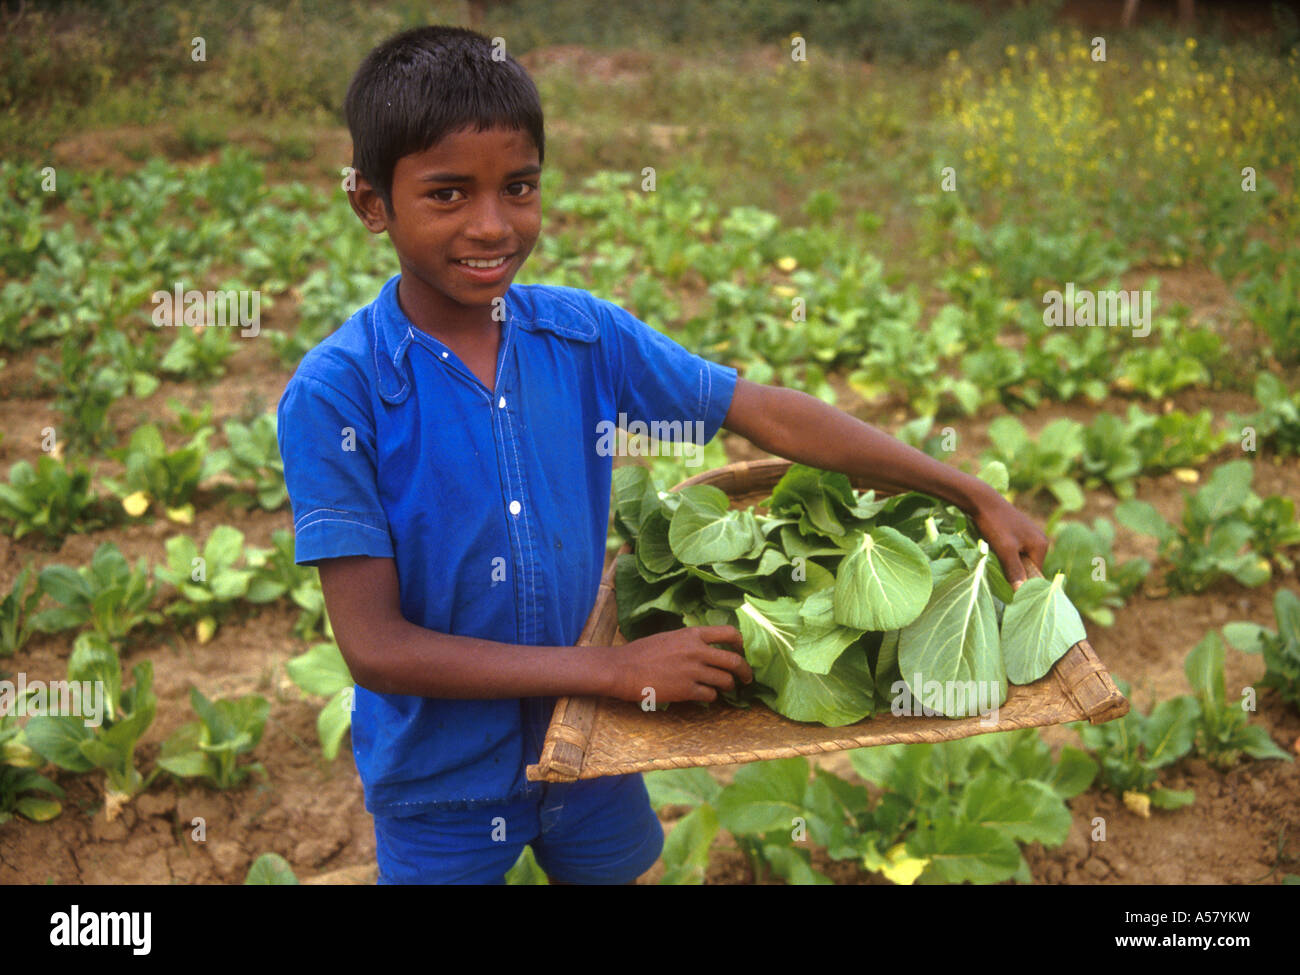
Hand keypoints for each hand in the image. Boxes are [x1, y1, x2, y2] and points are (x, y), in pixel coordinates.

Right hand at [607, 626, 752, 703]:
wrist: (623, 669)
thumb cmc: (642, 652)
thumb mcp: (669, 637)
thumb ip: (690, 641)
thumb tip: (706, 648)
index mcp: (692, 634)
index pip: (729, 633)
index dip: (740, 643)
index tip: (741, 651)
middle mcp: (697, 651)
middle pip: (734, 661)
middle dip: (745, 671)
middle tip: (746, 678)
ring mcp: (693, 671)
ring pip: (725, 680)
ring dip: (728, 686)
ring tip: (725, 688)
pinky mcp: (686, 691)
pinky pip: (710, 695)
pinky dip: (711, 697)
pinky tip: (705, 696)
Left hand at [970, 489, 1049, 588]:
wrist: (981, 500)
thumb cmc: (994, 524)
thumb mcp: (1005, 550)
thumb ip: (1014, 571)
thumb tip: (1021, 593)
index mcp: (1042, 545)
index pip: (1035, 575)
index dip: (1021, 582)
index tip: (1006, 585)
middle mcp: (1039, 540)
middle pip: (1027, 568)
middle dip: (1013, 571)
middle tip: (997, 567)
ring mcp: (1029, 535)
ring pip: (1018, 560)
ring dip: (1006, 562)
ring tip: (994, 554)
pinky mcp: (1017, 532)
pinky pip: (1013, 551)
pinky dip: (1003, 553)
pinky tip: (993, 547)